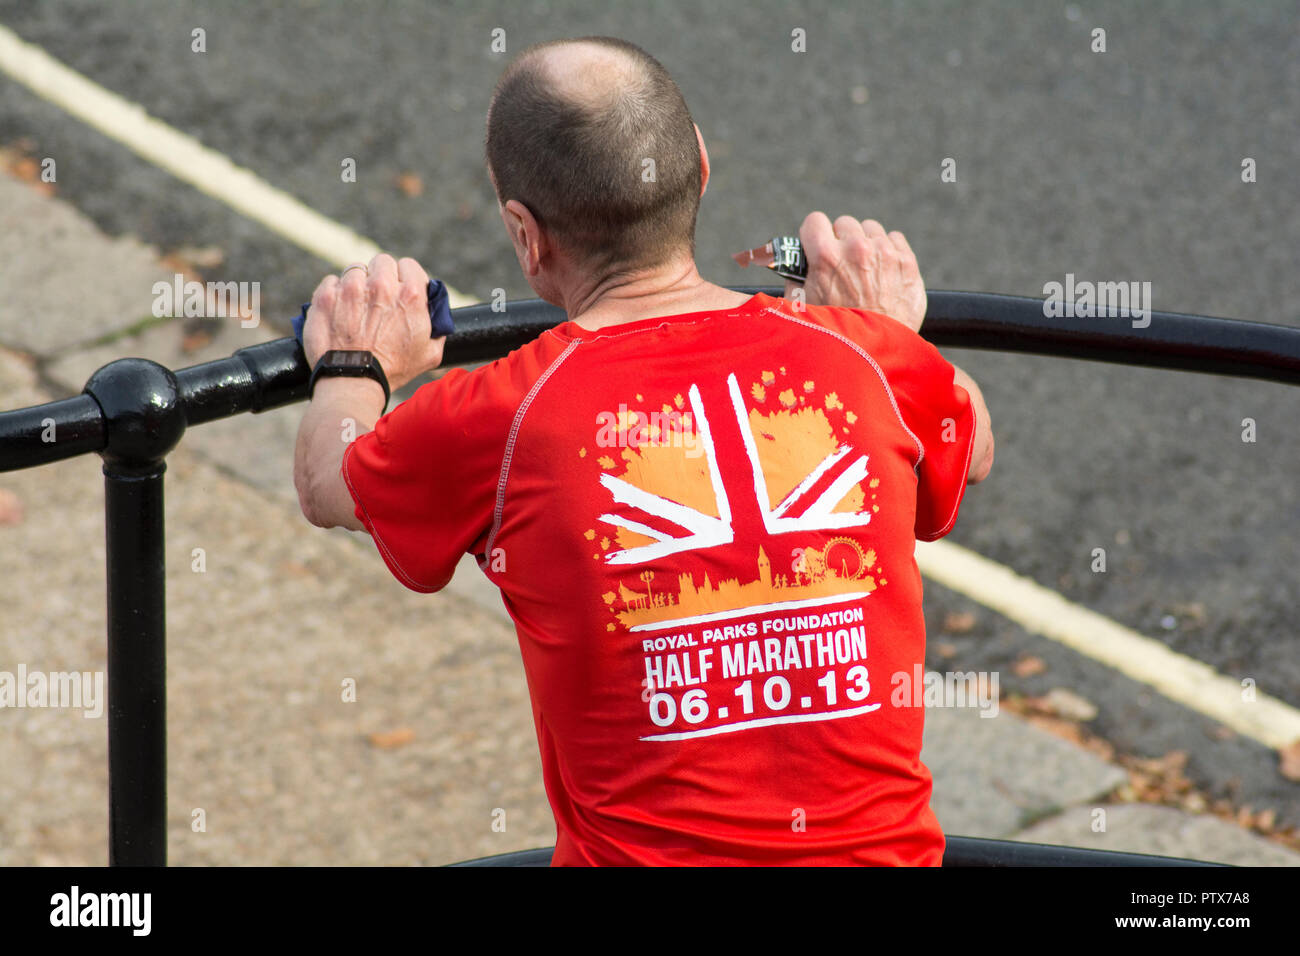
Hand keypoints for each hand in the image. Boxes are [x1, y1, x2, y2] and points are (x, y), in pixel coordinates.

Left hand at [302, 253, 445, 392]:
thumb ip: (438, 328)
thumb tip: (438, 316)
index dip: (405, 278)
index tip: (400, 289)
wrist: (353, 382)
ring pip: (355, 270)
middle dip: (381, 276)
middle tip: (378, 297)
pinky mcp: (326, 296)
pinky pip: (331, 282)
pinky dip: (334, 293)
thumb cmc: (392, 371)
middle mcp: (381, 285)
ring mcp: (350, 288)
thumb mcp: (430, 353)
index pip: (409, 266)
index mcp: (410, 295)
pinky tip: (339, 311)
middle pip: (382, 262)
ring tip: (356, 307)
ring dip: (357, 284)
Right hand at [783, 212, 926, 333]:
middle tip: (842, 264)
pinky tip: (882, 271)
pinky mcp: (907, 262)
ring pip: (871, 229)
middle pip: (844, 224)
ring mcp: (885, 253)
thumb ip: (795, 278)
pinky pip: (894, 239)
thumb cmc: (835, 334)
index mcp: (827, 257)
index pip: (814, 221)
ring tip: (864, 269)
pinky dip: (888, 250)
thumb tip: (795, 263)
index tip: (816, 246)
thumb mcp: (802, 308)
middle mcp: (857, 249)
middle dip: (841, 241)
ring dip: (866, 243)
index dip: (814, 235)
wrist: (876, 354)